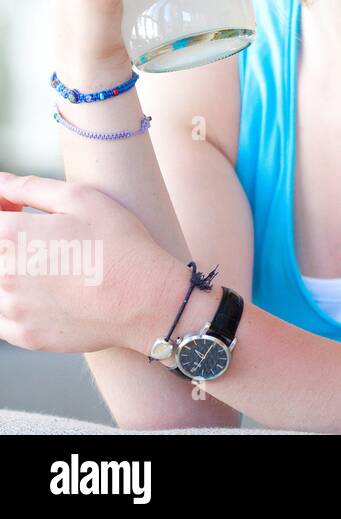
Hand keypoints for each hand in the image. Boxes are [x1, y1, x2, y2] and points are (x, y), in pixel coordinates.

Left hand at [0, 172, 173, 352]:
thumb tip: (0, 183)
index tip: (18, 210)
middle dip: (10, 242)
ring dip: (13, 274)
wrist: (148, 300)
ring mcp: (11, 309)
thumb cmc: (121, 244)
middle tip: (44, 240)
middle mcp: (3, 273)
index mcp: (13, 236)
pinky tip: (49, 295)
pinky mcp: (24, 335)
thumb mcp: (84, 199)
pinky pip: (3, 317)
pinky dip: (17, 305)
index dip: (4, 210)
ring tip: (52, 269)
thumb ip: (31, 187)